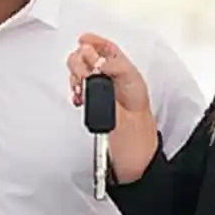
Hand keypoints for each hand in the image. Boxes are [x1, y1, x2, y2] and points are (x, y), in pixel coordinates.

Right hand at [66, 33, 158, 182]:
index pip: (112, 52)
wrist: (136, 169)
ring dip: (78, 73)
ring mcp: (112, 94)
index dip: (96, 46)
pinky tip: (78, 95)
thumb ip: (104, 93)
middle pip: (98, 57)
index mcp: (132, 82)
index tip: (82, 45)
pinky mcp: (104, 105)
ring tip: (78, 88)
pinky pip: (87, 86)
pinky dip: (78, 87)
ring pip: (90, 70)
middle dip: (83, 61)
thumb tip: (90, 69)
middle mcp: (123, 85)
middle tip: (78, 77)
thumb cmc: (135, 148)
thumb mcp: (120, 118)